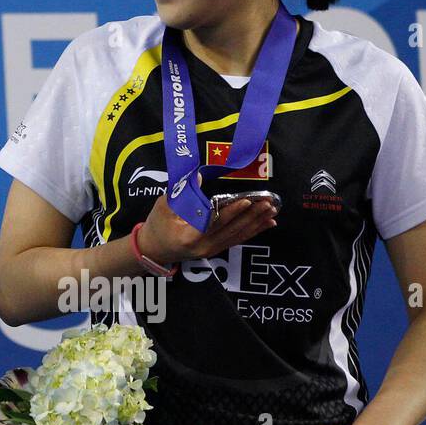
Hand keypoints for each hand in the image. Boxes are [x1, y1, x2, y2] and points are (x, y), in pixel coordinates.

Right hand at [136, 175, 277, 266]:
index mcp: (189, 236)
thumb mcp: (163, 206)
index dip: (231, 212)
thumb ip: (181, 192)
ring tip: (272, 211)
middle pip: (232, 230)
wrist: (153, 249)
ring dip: (256, 223)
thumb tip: (197, 174)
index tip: (246, 201)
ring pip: (238, 236)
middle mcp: (204, 247)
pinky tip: (267, 224)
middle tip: (268, 203)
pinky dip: (253, 231)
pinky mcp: (216, 250)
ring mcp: (212, 250)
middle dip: (251, 216)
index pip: (215, 223)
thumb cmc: (156, 226)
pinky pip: (238, 240)